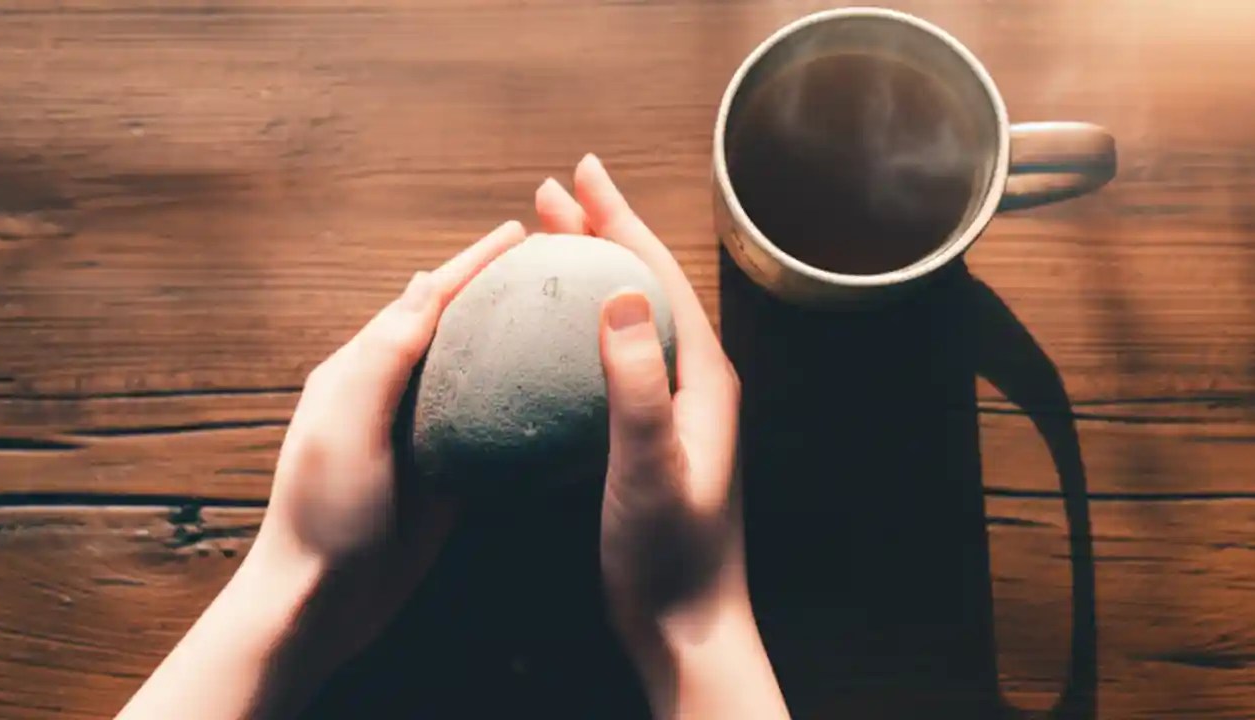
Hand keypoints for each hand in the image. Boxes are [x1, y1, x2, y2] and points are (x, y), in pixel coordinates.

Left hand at [117, 220, 525, 719]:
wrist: (320, 603)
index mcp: (359, 369)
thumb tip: (423, 281)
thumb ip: (384, 356)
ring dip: (508, 338)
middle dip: (494, 289)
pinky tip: (547, 394)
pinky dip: (513, 400)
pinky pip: (483, 425)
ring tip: (557, 314)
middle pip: (452, 326)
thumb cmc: (322, 515)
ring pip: (472, 372)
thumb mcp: (346, 426)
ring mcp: (417, 433)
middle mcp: (389, 393)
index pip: (424, 300)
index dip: (471, 264)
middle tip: (548, 263)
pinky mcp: (442, 472)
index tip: (517, 233)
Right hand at [535, 156, 788, 718]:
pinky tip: (553, 331)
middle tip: (554, 191)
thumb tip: (622, 294)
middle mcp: (692, 381)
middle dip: (601, 231)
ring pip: (628, 316)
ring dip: (592, 270)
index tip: (580, 173)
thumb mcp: (651, 465)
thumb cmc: (668, 552)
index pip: (657, 276)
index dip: (618, 219)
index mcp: (701, 376)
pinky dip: (581, 323)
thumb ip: (638, 384)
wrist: (682, 623)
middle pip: (643, 285)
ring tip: (552, 239)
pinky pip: (612, 355)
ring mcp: (671, 408)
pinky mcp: (646, 435)